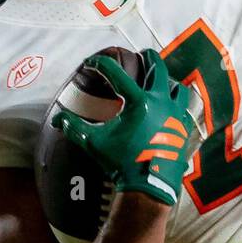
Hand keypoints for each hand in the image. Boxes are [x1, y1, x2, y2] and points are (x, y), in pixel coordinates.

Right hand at [53, 50, 199, 204]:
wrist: (148, 187)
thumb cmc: (120, 163)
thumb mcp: (93, 143)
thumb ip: (73, 127)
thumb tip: (55, 119)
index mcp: (137, 102)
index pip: (116, 73)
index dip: (100, 63)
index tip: (91, 62)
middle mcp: (159, 102)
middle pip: (158, 68)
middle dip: (149, 57)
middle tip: (141, 55)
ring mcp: (175, 114)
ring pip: (177, 86)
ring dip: (168, 80)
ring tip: (159, 81)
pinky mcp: (184, 128)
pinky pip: (185, 107)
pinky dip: (177, 102)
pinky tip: (170, 106)